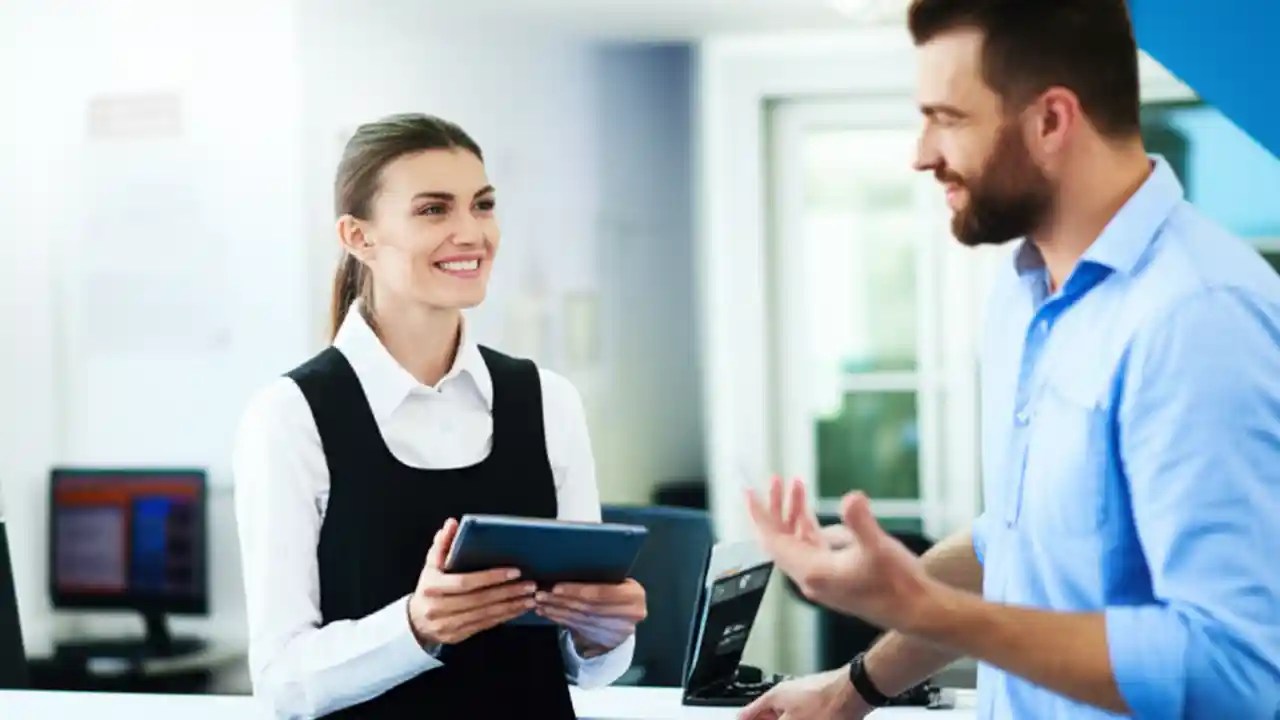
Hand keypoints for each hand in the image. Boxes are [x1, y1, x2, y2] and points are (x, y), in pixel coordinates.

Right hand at [408, 518, 537, 646]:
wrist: (416, 621)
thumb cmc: (429, 587)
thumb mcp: (431, 565)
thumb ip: (442, 544)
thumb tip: (452, 524)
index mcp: (432, 587)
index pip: (465, 582)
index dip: (490, 577)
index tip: (514, 571)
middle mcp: (438, 608)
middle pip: (479, 600)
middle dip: (507, 592)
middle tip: (530, 585)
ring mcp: (447, 625)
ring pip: (485, 615)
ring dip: (511, 606)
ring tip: (530, 598)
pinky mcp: (458, 636)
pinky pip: (485, 625)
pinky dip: (505, 617)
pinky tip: (519, 609)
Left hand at [535, 578, 646, 656]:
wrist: (630, 612)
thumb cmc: (621, 584)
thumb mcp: (620, 577)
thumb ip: (604, 574)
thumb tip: (570, 562)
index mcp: (634, 595)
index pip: (602, 593)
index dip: (578, 591)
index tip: (556, 587)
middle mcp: (628, 615)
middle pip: (588, 607)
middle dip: (562, 601)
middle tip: (541, 594)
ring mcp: (617, 631)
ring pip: (580, 619)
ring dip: (557, 610)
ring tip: (540, 602)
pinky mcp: (604, 640)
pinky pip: (577, 627)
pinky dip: (560, 618)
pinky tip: (547, 612)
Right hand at [738, 668, 869, 719]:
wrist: (854, 694)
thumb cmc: (826, 703)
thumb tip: (763, 719)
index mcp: (775, 696)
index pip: (750, 712)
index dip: (745, 719)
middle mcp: (788, 694)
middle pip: (769, 714)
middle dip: (765, 719)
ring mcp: (804, 697)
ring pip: (786, 715)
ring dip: (783, 719)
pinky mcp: (819, 703)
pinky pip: (801, 715)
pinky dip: (797, 719)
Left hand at [745, 476, 930, 630]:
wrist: (917, 611)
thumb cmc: (898, 584)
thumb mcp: (878, 548)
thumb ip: (860, 522)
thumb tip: (851, 497)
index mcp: (812, 572)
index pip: (773, 541)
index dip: (759, 515)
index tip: (750, 492)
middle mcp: (811, 577)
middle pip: (781, 539)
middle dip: (776, 508)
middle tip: (776, 480)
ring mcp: (823, 578)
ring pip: (796, 541)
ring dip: (794, 514)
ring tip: (796, 485)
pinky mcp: (836, 576)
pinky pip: (812, 547)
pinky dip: (808, 527)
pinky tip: (816, 512)